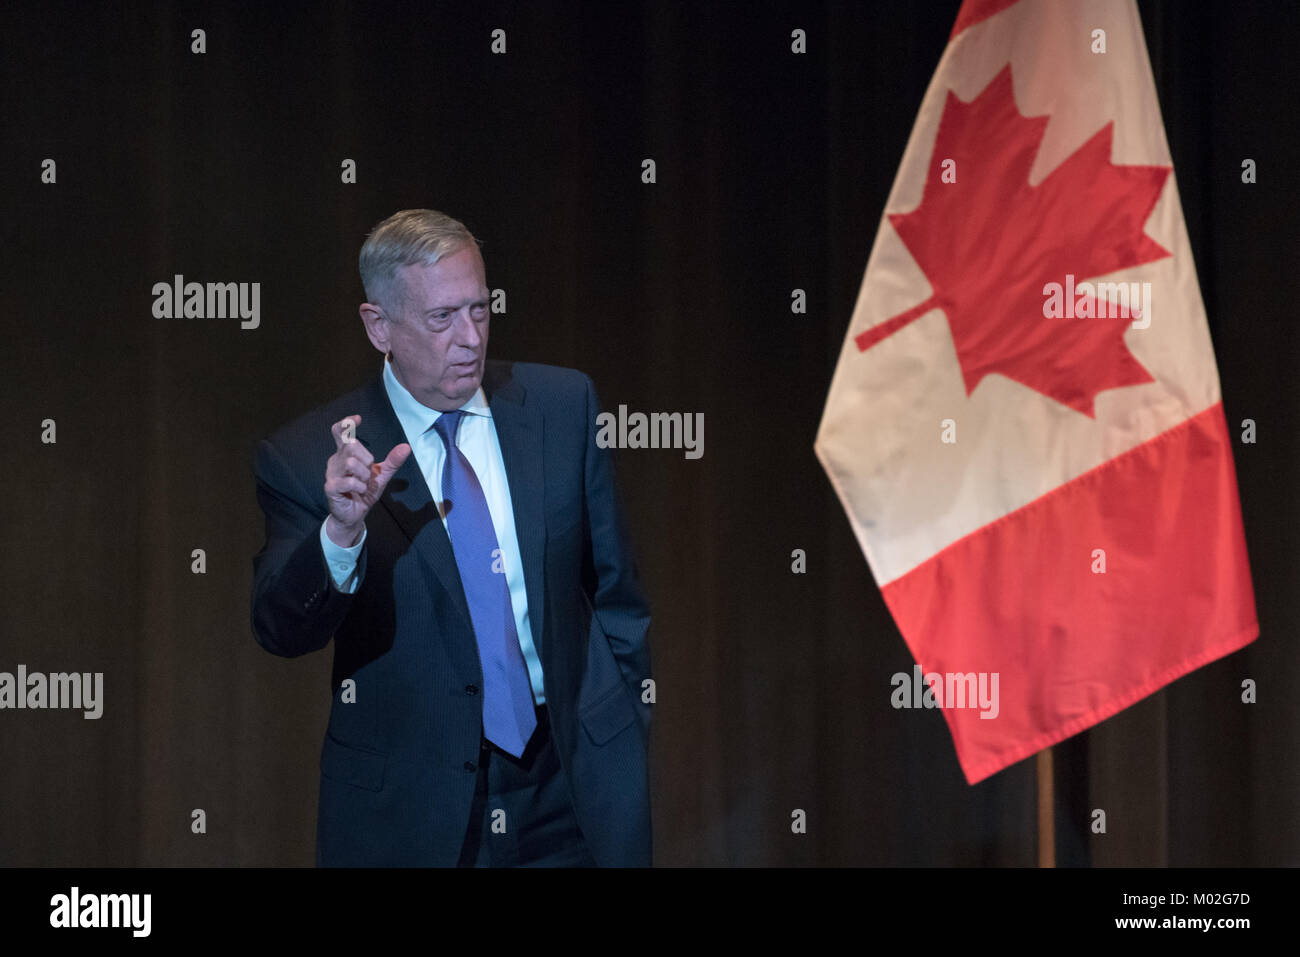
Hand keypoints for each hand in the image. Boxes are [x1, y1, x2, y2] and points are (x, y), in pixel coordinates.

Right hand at [324, 415, 410, 544]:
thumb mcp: (382, 475)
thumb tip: (406, 447)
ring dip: (364, 475)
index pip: (340, 432)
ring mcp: (331, 473)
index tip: (358, 419)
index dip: (346, 423)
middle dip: (367, 458)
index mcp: (346, 454)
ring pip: (350, 462)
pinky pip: (348, 481)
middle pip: (351, 446)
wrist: (355, 514)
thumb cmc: (365, 491)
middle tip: (369, 472)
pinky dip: (359, 486)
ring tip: (364, 484)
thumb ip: (392, 461)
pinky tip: (359, 491)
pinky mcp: (330, 487)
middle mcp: (335, 460)